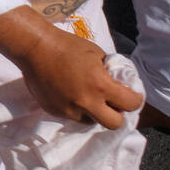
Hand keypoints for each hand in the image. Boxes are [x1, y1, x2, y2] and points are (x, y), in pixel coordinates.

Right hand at [15, 26, 143, 127]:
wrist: (34, 47)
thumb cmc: (67, 46)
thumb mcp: (96, 53)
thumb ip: (109, 72)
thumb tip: (119, 83)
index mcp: (101, 85)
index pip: (131, 104)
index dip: (135, 99)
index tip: (132, 96)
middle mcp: (86, 102)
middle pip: (114, 124)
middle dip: (117, 114)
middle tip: (112, 104)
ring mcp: (68, 109)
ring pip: (91, 121)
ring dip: (93, 112)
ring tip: (85, 97)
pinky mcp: (54, 111)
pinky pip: (71, 116)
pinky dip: (74, 108)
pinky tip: (68, 93)